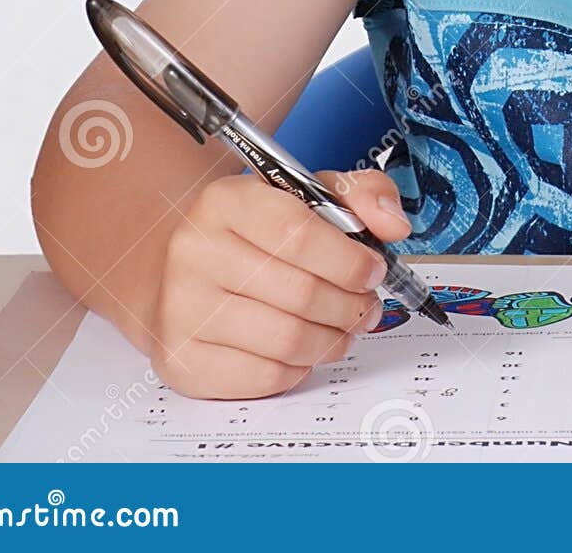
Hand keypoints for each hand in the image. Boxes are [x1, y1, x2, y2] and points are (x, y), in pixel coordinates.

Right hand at [149, 167, 410, 398]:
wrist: (177, 271)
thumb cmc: (252, 234)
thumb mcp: (302, 195)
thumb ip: (358, 196)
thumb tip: (394, 224)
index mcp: (226, 202)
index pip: (298, 234)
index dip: (349, 259)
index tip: (374, 270)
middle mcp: (194, 252)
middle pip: (301, 292)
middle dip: (351, 305)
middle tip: (367, 306)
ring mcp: (182, 310)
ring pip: (288, 339)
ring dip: (333, 338)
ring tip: (344, 327)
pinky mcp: (183, 361)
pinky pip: (266, 376)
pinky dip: (301, 366)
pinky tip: (306, 347)